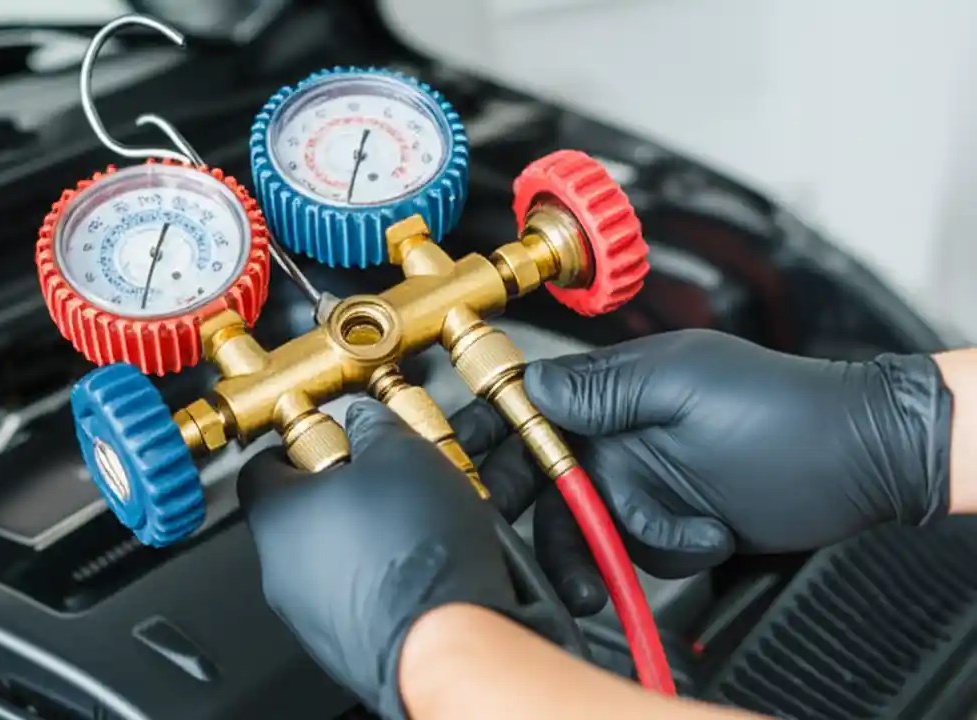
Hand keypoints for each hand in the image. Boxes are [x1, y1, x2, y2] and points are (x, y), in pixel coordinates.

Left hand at [238, 401, 519, 719]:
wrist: (446, 642)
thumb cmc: (411, 555)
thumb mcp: (399, 451)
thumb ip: (373, 426)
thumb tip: (366, 419)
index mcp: (276, 518)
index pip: (262, 467)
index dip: (297, 444)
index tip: (327, 435)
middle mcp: (284, 572)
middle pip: (312, 512)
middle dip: (356, 488)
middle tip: (395, 473)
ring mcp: (316, 616)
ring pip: (347, 554)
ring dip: (383, 530)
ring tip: (432, 513)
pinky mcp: (355, 645)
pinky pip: (372, 593)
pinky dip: (399, 572)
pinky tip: (440, 557)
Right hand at [454, 329, 952, 582]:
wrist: (859, 463)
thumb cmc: (780, 408)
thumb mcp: (685, 386)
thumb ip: (602, 388)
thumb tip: (532, 384)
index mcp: (610, 392)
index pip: (527, 408)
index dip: (486, 435)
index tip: (461, 466)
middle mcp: (615, 437)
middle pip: (540, 480)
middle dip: (529, 516)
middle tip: (528, 544)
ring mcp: (641, 482)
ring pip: (583, 527)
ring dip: (593, 555)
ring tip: (605, 582)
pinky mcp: (667, 523)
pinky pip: (637, 550)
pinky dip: (669, 550)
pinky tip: (710, 532)